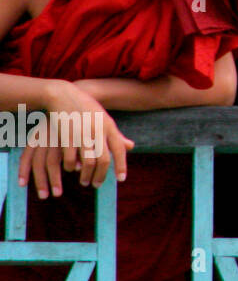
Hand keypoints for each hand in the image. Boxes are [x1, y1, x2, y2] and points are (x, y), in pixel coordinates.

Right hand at [18, 81, 132, 197]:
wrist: (64, 95)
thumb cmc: (86, 109)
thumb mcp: (104, 119)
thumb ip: (116, 135)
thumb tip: (131, 146)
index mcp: (109, 126)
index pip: (119, 149)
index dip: (122, 166)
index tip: (121, 179)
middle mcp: (97, 130)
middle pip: (103, 160)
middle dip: (101, 176)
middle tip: (97, 185)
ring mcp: (82, 134)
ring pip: (87, 162)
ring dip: (86, 175)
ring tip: (84, 182)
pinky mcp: (66, 137)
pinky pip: (70, 159)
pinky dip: (71, 167)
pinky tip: (71, 170)